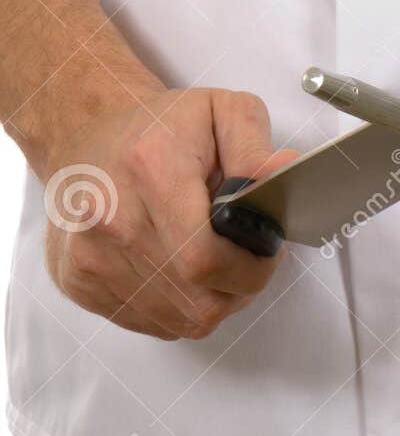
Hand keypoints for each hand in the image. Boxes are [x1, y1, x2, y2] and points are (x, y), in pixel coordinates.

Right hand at [42, 85, 297, 340]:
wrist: (88, 136)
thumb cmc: (158, 128)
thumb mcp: (223, 113)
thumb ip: (256, 148)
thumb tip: (283, 175)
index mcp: (149, 170)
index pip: (207, 259)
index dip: (251, 268)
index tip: (265, 251)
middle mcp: (111, 220)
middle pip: (200, 301)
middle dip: (238, 286)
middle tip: (243, 256)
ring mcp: (91, 258)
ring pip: (182, 320)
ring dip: (211, 298)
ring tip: (211, 257)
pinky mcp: (81, 283)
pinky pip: (154, 323)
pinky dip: (178, 305)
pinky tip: (177, 268)